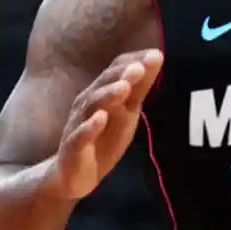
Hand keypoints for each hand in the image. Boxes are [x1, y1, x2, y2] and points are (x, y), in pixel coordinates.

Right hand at [47, 49, 163, 199]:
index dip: (134, 63)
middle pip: (104, 84)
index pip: (116, 70)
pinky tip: (101, 118)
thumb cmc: (104, 137)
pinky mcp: (73, 147)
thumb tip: (157, 56)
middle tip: (140, 67)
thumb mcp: (128, 112)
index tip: (155, 55)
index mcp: (102, 93)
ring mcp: (79, 124)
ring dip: (108, 95)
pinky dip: (90, 126)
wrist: (75, 175)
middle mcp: (88, 104)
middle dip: (122, 75)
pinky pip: (80, 135)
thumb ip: (140, 87)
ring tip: (124, 87)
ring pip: (92, 106)